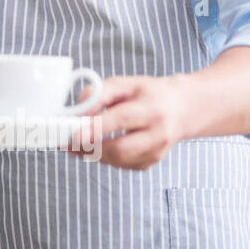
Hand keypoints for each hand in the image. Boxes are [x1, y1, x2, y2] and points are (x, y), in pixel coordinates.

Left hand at [66, 74, 188, 169]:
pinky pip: (123, 165)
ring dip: (94, 154)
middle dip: (90, 148)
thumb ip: (98, 94)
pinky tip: (99, 146)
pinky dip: (106, 157)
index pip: (121, 119)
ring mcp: (157, 151)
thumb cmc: (148, 93)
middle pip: (121, 149)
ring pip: (120, 160)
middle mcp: (159, 133)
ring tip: (79, 144)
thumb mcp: (124, 84)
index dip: (96, 128)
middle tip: (68, 142)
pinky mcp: (152, 161)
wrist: (181, 108)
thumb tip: (77, 112)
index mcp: (152, 108)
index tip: (74, 134)